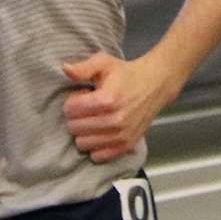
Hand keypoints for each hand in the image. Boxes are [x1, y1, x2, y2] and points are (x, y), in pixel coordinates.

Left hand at [61, 51, 179, 162]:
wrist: (155, 85)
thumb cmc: (126, 74)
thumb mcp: (104, 63)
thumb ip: (84, 68)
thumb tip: (65, 69)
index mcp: (107, 99)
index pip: (70, 110)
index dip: (72, 101)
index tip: (83, 95)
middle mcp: (115, 120)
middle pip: (74, 128)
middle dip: (76, 117)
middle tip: (88, 108)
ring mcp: (122, 135)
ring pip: (83, 143)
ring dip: (84, 132)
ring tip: (95, 119)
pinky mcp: (127, 145)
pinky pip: (98, 156)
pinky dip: (95, 146)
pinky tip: (101, 132)